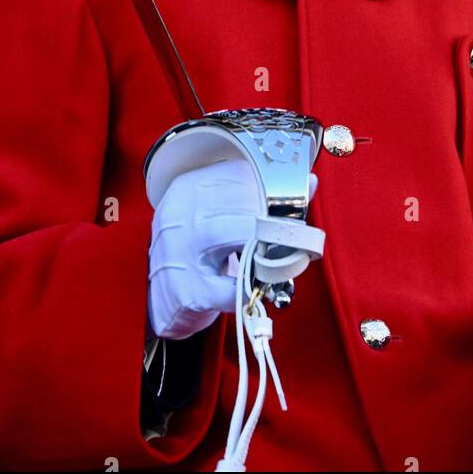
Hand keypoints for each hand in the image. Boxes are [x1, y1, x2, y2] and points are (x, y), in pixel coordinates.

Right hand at [147, 157, 318, 339]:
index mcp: (189, 188)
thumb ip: (262, 198)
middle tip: (285, 237)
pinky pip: (232, 288)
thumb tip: (310, 182)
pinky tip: (254, 288)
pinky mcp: (188, 290)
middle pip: (242, 204)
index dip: (270, 191)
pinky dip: (251, 289)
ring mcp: (181, 251)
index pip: (240, 175)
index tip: (283, 207)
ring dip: (264, 249)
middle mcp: (181, 213)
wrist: (162, 298)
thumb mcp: (219, 216)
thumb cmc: (198, 251)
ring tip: (270, 260)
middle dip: (271, 221)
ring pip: (235, 235)